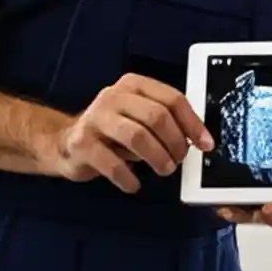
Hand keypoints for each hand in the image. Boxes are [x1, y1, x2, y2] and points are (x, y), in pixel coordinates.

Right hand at [53, 73, 213, 191]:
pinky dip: (128, 177)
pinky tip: (134, 184)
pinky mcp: (82, 143)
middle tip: (179, 160)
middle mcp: (113, 96)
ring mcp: (95, 118)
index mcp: (133, 85)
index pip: (172, 98)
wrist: (65, 142)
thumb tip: (198, 139)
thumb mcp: (138, 117)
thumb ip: (164, 121)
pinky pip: (112, 163)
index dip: (193, 123)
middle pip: (156, 116)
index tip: (206, 144)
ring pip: (137, 136)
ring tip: (164, 170)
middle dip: (175, 142)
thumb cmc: (112, 131)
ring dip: (157, 158)